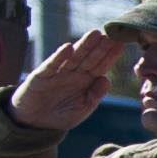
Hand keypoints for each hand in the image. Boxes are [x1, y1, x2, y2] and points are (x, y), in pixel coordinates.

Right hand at [9, 28, 127, 128]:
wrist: (34, 123)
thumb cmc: (60, 115)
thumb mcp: (82, 108)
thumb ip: (94, 95)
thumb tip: (107, 79)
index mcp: (85, 81)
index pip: (100, 65)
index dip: (110, 55)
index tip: (122, 44)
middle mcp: (73, 74)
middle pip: (89, 58)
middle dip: (100, 46)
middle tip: (112, 34)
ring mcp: (57, 73)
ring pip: (73, 57)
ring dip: (84, 46)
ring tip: (95, 34)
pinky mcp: (41, 76)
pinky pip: (51, 65)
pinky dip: (59, 57)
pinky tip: (68, 48)